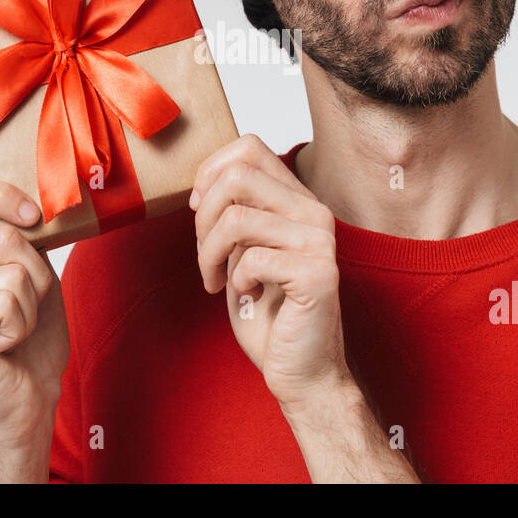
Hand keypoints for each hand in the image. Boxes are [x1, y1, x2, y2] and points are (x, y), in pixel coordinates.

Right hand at [0, 179, 68, 446]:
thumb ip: (25, 240)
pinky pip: (5, 302)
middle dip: (37, 277)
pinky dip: (19, 326)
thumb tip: (35, 207)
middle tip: (23, 311)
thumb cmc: (32, 338)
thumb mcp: (35, 274)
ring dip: (30, 307)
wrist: (28, 395)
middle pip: (6, 237)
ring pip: (13, 272)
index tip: (32, 216)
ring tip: (10, 331)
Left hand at [191, 134, 348, 412]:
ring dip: (209, 253)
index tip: (198, 211)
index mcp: (297, 200)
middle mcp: (314, 212)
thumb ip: (234, 213)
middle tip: (204, 254)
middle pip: (237, 176)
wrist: (300, 370)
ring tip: (215, 279)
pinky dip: (235, 280)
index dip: (211, 171)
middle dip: (202, 217)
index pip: (249, 146)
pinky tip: (246, 295)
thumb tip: (204, 184)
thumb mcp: (241, 251)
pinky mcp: (318, 274)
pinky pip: (253, 258)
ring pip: (237, 217)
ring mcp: (319, 241)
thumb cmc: (267, 312)